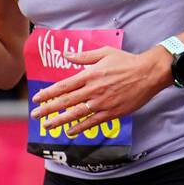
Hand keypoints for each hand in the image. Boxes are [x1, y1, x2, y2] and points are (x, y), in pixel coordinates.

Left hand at [29, 45, 173, 135]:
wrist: (148, 73)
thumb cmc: (127, 61)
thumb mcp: (104, 52)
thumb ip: (84, 56)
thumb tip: (66, 55)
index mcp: (90, 74)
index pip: (63, 86)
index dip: (48, 93)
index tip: (37, 98)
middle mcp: (93, 90)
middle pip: (66, 101)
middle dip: (48, 109)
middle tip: (35, 115)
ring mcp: (102, 103)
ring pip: (76, 114)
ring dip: (59, 120)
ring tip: (47, 125)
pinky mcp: (112, 112)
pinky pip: (92, 122)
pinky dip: (80, 127)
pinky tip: (70, 132)